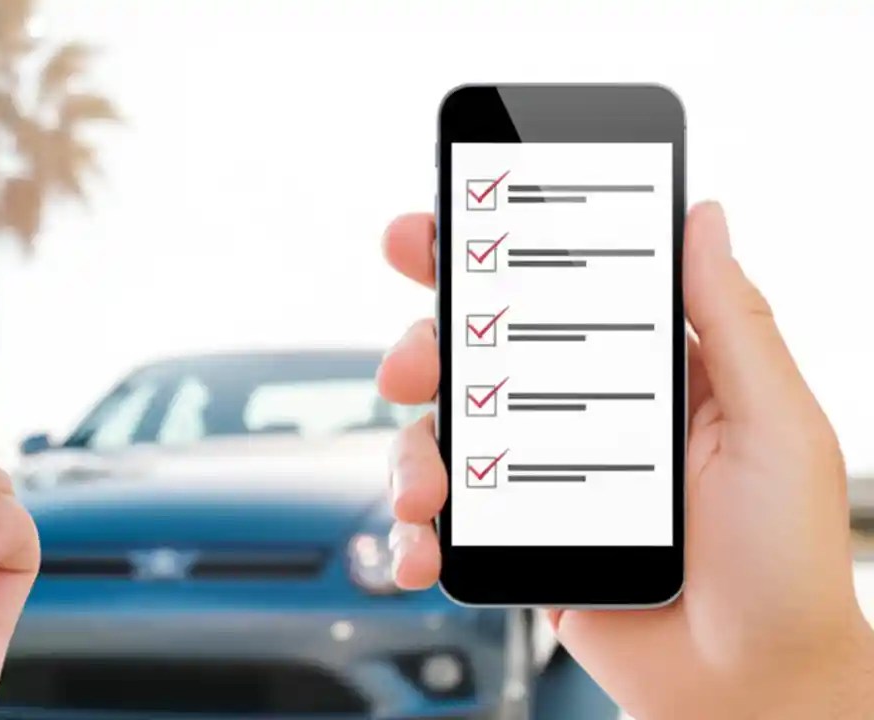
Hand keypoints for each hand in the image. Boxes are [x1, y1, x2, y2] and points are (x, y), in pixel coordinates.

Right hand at [377, 203, 873, 717]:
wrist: (748, 691)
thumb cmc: (785, 564)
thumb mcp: (776, 425)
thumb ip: (732, 319)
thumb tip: (701, 218)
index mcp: (641, 376)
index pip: (553, 294)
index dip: (485, 254)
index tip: (432, 232)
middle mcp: (579, 419)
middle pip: (476, 358)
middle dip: (423, 348)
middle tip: (411, 366)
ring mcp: (538, 483)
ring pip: (442, 437)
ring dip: (410, 452)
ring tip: (423, 492)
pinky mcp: (511, 545)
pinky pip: (442, 523)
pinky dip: (413, 532)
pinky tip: (421, 545)